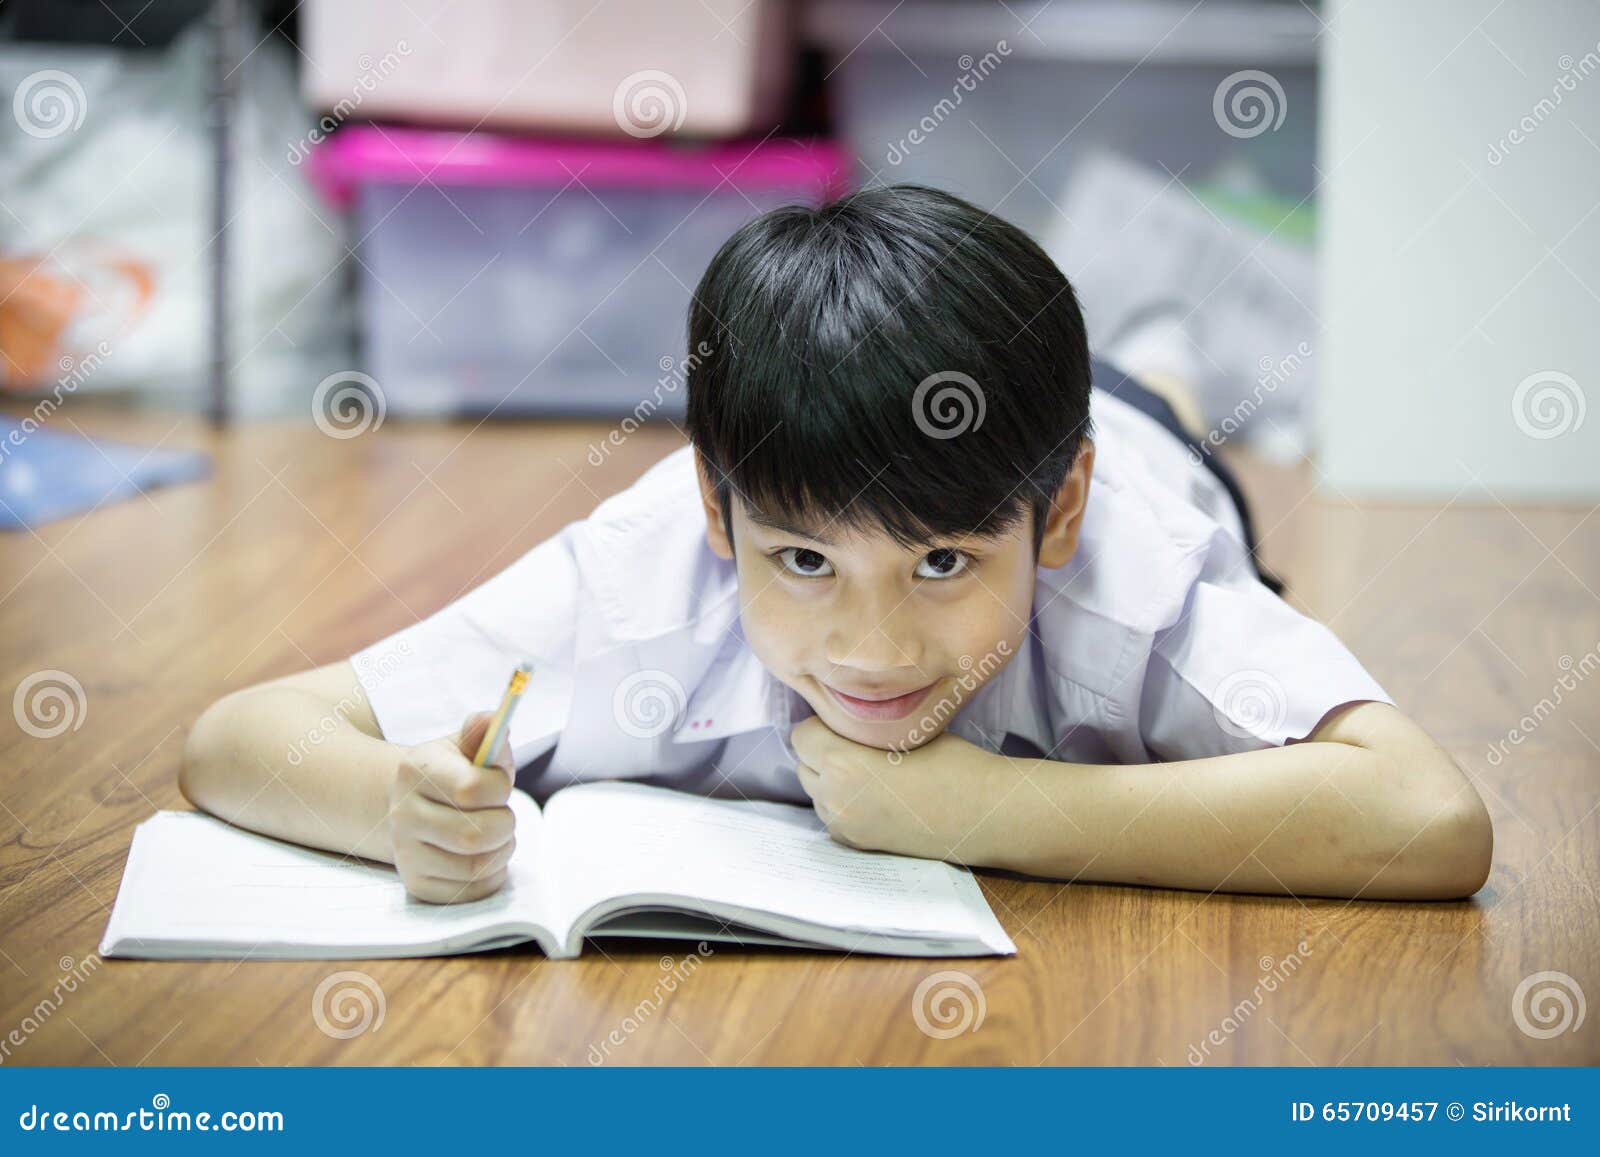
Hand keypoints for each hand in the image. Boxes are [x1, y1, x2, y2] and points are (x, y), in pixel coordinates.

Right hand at [389, 711, 516, 903]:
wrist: (409, 805)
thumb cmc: (450, 774)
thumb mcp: (462, 746)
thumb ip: (482, 732)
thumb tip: (492, 720)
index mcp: (416, 771)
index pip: (471, 789)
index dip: (500, 787)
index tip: (499, 783)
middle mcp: (404, 814)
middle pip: (475, 835)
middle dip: (505, 824)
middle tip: (502, 814)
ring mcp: (407, 853)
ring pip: (476, 865)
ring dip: (503, 849)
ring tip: (497, 833)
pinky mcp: (418, 884)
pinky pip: (472, 889)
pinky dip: (493, 874)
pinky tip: (486, 854)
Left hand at [789, 716, 1002, 863]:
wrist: (983, 813)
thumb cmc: (952, 763)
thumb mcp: (903, 732)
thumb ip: (864, 729)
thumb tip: (842, 721)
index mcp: (842, 762)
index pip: (801, 735)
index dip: (822, 726)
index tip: (845, 724)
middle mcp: (835, 796)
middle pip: (804, 764)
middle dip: (823, 752)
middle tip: (857, 746)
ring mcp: (845, 825)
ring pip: (816, 792)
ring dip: (830, 780)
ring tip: (869, 772)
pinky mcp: (858, 844)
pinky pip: (833, 817)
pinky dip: (844, 804)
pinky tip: (876, 797)